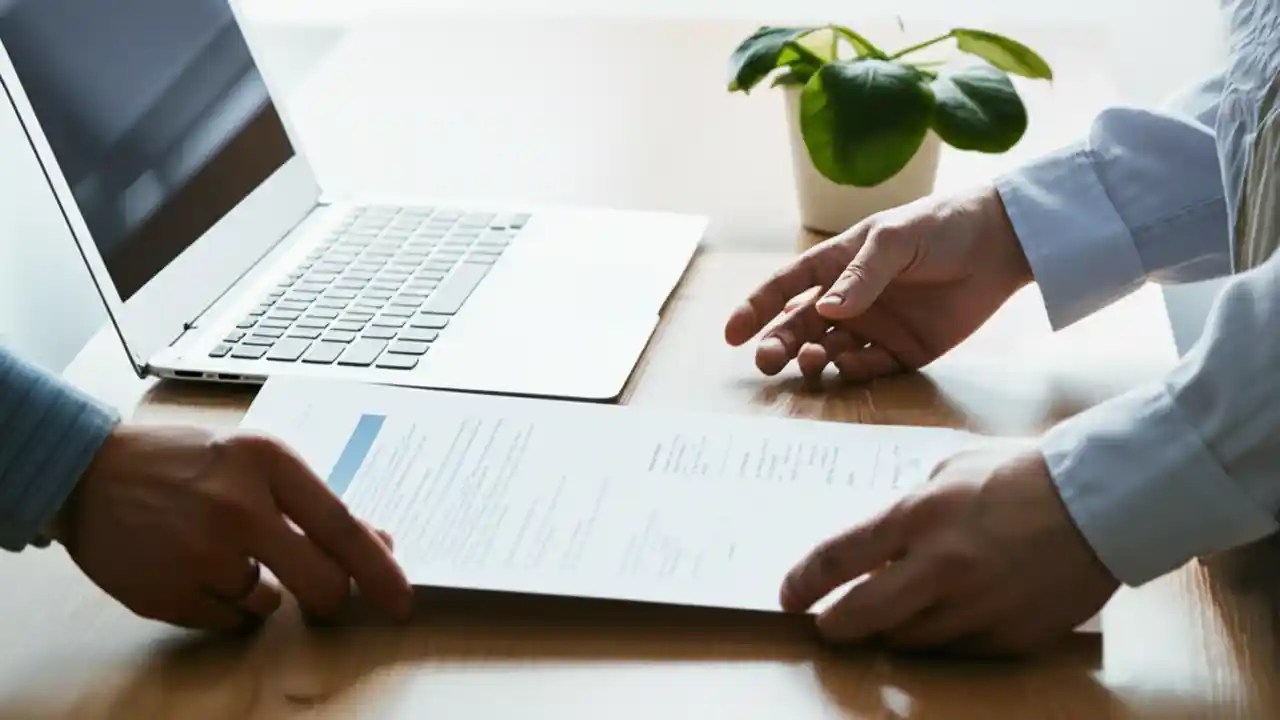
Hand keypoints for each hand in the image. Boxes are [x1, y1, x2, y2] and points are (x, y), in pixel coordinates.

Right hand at [53, 426, 412, 630]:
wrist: (87, 472)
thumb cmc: (184, 463)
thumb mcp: (254, 461)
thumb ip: (313, 502)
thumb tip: (378, 544)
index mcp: (266, 461)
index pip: (341, 526)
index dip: (378, 569)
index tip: (401, 598)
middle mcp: (237, 507)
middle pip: (319, 582)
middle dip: (331, 597)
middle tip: (326, 596)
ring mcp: (200, 554)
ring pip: (270, 604)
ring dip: (262, 590)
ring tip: (223, 553)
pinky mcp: (167, 593)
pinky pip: (227, 621)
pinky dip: (222, 604)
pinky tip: (195, 568)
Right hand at [725, 185, 1031, 381]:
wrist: (1002, 244)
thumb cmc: (942, 227)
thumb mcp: (895, 239)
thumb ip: (860, 276)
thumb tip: (825, 312)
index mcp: (838, 264)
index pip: (786, 287)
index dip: (756, 310)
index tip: (732, 335)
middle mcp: (850, 298)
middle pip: (800, 327)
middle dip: (778, 344)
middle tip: (768, 361)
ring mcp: (876, 326)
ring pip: (829, 351)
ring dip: (813, 360)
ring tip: (811, 362)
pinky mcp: (906, 350)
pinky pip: (870, 368)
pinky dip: (854, 370)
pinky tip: (848, 365)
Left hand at [780, 448, 1117, 654]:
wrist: (1100, 502)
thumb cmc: (1021, 473)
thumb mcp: (948, 468)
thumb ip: (908, 509)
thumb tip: (877, 544)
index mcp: (919, 516)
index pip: (838, 559)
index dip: (804, 582)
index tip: (789, 596)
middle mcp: (940, 567)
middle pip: (861, 617)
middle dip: (833, 625)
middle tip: (825, 624)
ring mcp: (976, 607)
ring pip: (907, 640)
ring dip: (888, 630)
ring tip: (887, 616)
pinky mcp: (1008, 636)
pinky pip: (955, 650)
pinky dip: (939, 637)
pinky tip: (941, 618)